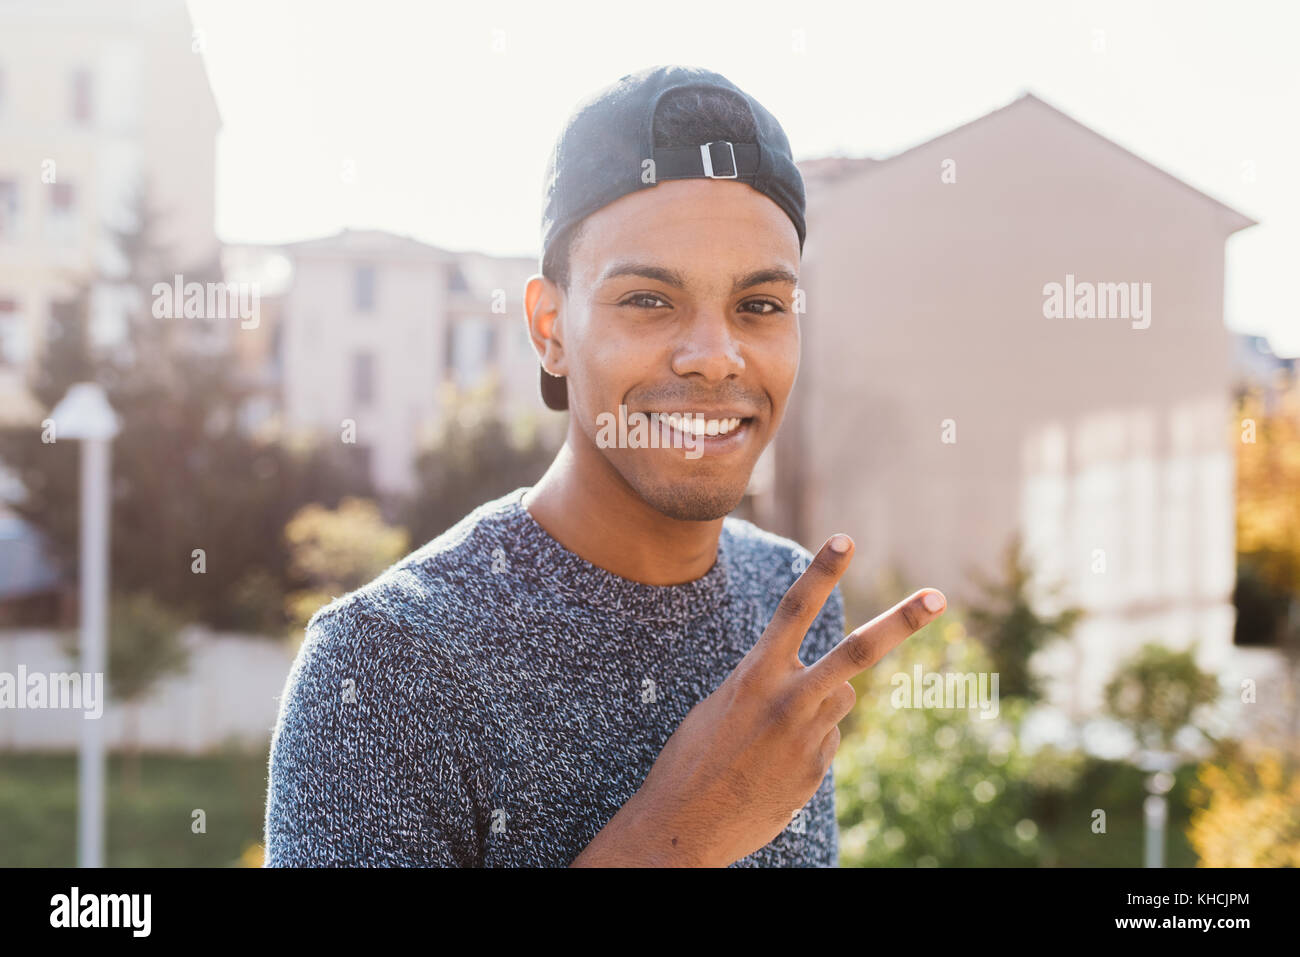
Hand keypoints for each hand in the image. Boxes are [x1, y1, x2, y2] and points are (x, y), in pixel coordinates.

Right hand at [581, 533, 944, 866]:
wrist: (683, 825)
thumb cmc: (691, 758)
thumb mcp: (721, 705)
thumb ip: (767, 684)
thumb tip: (812, 687)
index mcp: (754, 676)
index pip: (794, 611)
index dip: (821, 572)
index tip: (845, 539)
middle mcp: (787, 702)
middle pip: (854, 652)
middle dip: (901, 622)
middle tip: (938, 596)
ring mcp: (807, 739)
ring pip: (841, 700)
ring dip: (820, 706)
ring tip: (771, 735)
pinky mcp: (815, 772)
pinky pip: (826, 742)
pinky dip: (807, 747)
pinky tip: (771, 768)